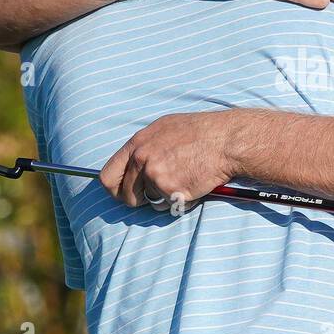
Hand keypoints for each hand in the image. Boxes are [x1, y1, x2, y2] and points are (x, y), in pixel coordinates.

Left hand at [100, 110, 245, 211]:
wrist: (225, 140)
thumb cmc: (201, 133)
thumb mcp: (165, 129)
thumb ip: (145, 146)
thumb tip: (132, 164)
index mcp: (137, 143)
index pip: (108, 175)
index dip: (115, 189)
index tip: (124, 193)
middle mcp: (141, 158)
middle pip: (125, 195)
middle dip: (137, 200)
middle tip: (152, 197)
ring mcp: (154, 174)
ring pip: (150, 201)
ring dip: (164, 198)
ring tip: (183, 180)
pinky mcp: (170, 189)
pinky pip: (169, 204)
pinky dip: (180, 200)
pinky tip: (193, 183)